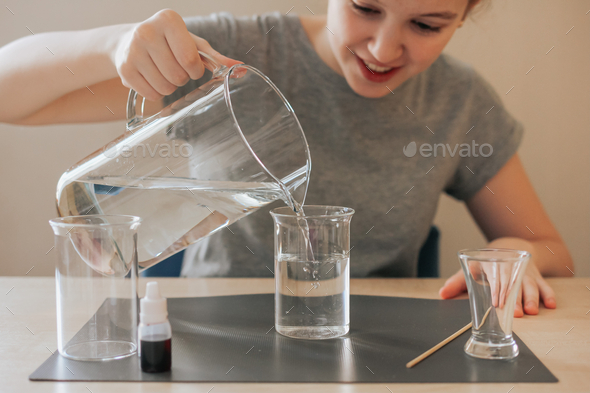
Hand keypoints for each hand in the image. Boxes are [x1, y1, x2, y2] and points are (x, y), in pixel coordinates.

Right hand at [113, 9, 241, 100]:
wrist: (129, 40)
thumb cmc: (170, 42)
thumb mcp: (193, 44)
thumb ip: (216, 58)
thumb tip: (240, 69)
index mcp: (168, 20)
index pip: (190, 60)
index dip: (195, 70)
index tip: (191, 65)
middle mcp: (147, 31)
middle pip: (178, 76)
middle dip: (183, 78)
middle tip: (176, 68)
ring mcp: (132, 50)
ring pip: (165, 88)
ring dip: (171, 87)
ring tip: (164, 72)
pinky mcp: (123, 69)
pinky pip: (151, 94)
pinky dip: (156, 92)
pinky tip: (152, 78)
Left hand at [439, 261, 556, 316]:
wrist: (511, 246)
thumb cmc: (488, 263)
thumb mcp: (472, 268)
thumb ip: (458, 282)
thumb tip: (442, 294)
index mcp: (493, 266)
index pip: (495, 279)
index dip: (496, 291)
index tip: (496, 303)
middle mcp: (510, 270)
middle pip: (514, 285)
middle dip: (515, 299)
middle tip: (516, 313)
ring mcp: (525, 274)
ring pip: (530, 286)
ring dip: (531, 298)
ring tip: (532, 311)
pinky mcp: (537, 278)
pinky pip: (545, 286)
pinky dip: (548, 294)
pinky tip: (550, 305)